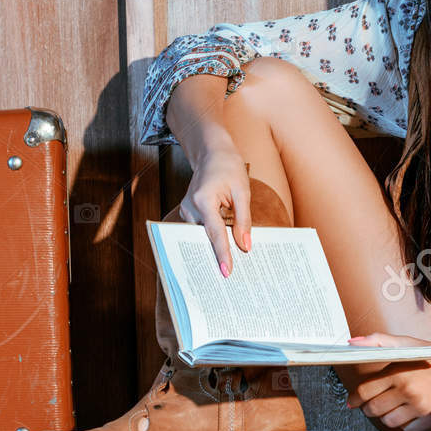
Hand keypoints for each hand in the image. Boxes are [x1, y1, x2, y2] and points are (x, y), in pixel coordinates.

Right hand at [177, 131, 251, 275]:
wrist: (212, 152)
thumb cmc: (228, 167)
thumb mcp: (242, 191)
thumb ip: (243, 220)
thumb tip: (245, 245)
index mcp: (204, 199)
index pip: (215, 233)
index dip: (222, 254)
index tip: (226, 272)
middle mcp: (190, 207)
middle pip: (205, 238)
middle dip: (216, 255)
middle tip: (229, 278)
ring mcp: (186, 210)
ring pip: (201, 236)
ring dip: (214, 247)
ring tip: (227, 266)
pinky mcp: (188, 212)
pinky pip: (200, 230)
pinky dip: (211, 238)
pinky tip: (222, 249)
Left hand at [345, 333, 430, 430]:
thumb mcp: (408, 343)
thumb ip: (378, 341)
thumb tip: (351, 343)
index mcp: (399, 373)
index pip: (364, 392)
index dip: (354, 399)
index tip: (352, 402)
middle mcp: (408, 391)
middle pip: (373, 409)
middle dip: (369, 408)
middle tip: (373, 403)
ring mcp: (419, 407)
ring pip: (388, 421)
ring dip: (387, 415)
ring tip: (394, 406)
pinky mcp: (430, 419)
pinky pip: (407, 428)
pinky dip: (406, 422)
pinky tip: (411, 411)